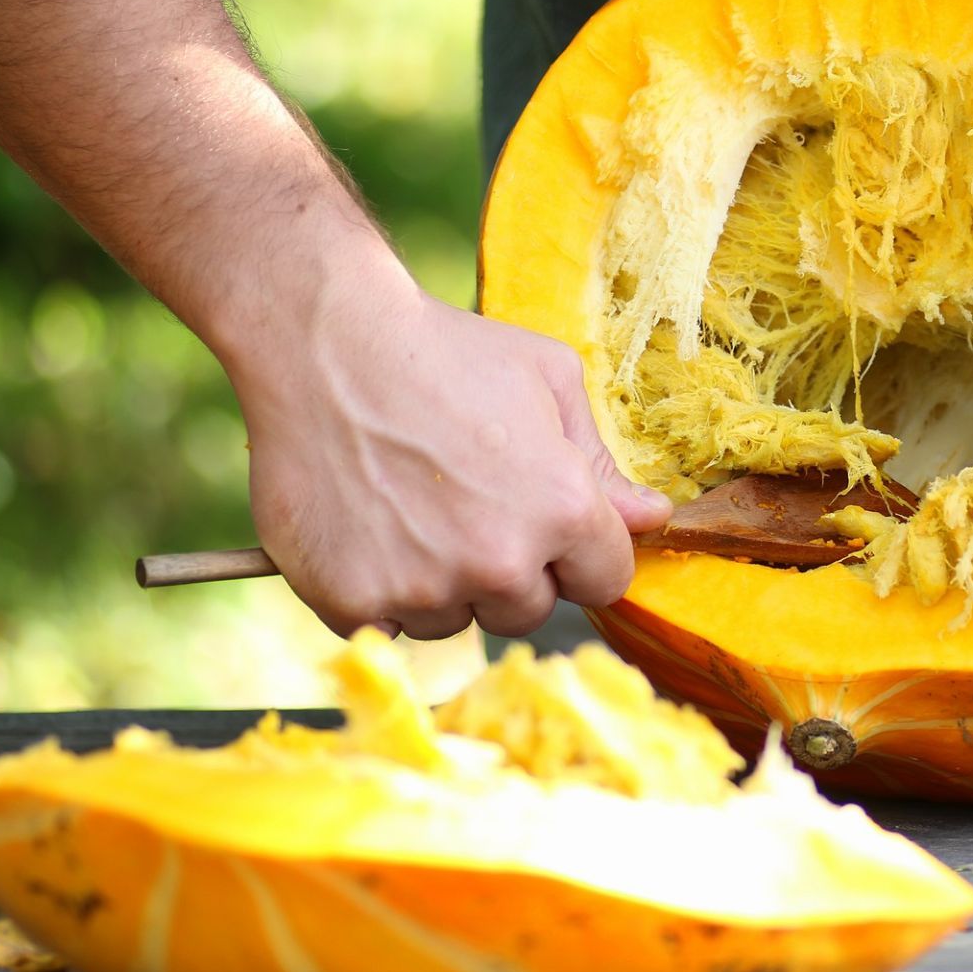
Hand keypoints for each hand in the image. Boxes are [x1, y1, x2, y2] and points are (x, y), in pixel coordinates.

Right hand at [230, 275, 670, 639]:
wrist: (320, 344)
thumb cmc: (444, 350)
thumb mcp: (547, 381)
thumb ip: (600, 464)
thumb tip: (652, 518)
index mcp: (563, 510)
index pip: (606, 580)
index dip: (580, 553)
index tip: (546, 525)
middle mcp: (500, 562)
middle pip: (529, 609)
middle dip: (510, 569)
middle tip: (466, 503)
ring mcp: (424, 588)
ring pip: (456, 621)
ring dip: (443, 583)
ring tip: (409, 506)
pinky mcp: (353, 603)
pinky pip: (387, 626)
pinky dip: (378, 590)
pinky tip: (367, 527)